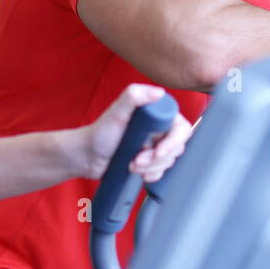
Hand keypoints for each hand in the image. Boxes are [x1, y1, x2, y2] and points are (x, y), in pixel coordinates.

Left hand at [76, 83, 192, 183]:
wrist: (88, 156)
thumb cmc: (100, 133)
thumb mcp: (116, 112)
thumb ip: (134, 96)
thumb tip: (159, 92)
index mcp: (156, 114)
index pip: (181, 128)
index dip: (173, 142)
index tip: (157, 151)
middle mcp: (159, 128)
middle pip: (177, 148)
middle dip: (157, 159)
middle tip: (136, 161)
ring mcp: (155, 145)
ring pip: (169, 161)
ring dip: (151, 168)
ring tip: (131, 165)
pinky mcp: (150, 160)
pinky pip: (162, 171)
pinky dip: (152, 175)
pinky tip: (138, 173)